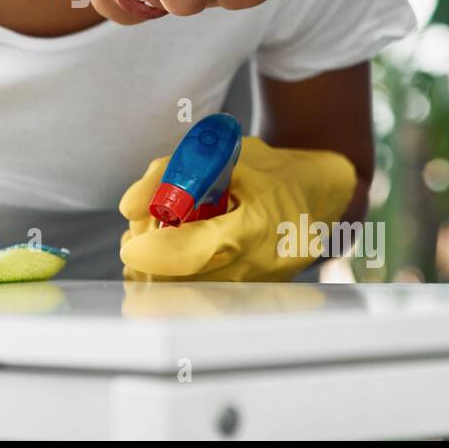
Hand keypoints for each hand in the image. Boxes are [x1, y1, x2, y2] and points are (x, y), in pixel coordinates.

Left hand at [118, 136, 356, 281]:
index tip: (130, 245)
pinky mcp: (254, 293)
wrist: (319, 190)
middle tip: (135, 238)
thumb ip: (168, 174)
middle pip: (185, 280)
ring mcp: (258, 283)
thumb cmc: (269, 168)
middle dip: (149, 263)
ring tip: (151, 242)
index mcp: (255, 224)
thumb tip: (129, 207)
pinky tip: (170, 255)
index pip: (193, 252)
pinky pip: (205, 294)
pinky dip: (178, 277)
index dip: (154, 252)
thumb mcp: (219, 153)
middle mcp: (259, 262)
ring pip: (191, 292)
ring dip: (160, 272)